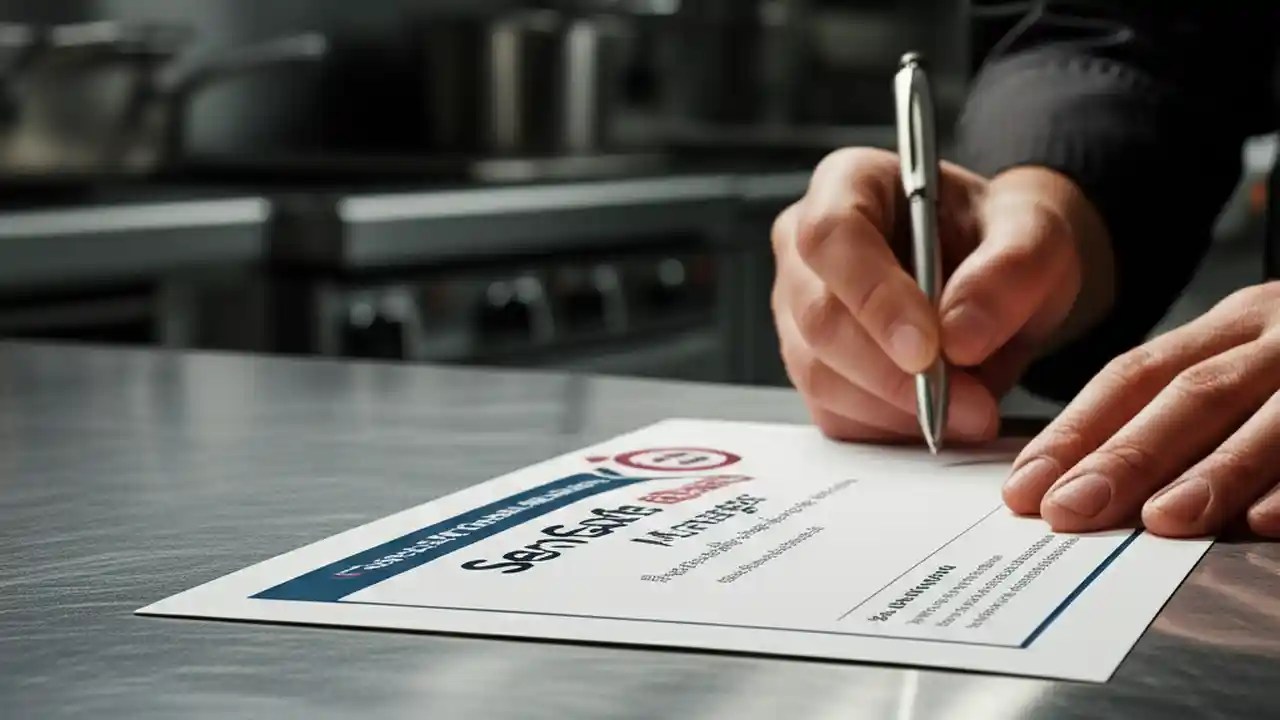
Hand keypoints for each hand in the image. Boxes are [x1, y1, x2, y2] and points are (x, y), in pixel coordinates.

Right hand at [771, 147, 1111, 442]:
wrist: (999, 280)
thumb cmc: (1005, 241)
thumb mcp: (1037, 236)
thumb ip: (1009, 272)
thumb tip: (959, 336)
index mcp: (847, 184)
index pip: (832, 238)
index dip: (873, 297)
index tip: (928, 350)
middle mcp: (804, 247)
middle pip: (819, 319)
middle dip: (893, 374)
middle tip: (969, 403)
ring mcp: (797, 311)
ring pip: (820, 375)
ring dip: (897, 408)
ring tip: (970, 410)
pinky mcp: (812, 367)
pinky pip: (834, 413)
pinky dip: (889, 427)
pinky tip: (939, 416)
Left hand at [1005, 282, 1279, 537]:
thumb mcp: (1250, 365)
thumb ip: (1182, 413)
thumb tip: (1084, 488)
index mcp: (1230, 328)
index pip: (1135, 375)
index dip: (1075, 430)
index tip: (1024, 487)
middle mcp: (1274, 342)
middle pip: (1190, 394)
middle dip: (1125, 455)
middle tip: (1070, 509)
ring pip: (1270, 420)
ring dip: (1212, 472)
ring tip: (1161, 519)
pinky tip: (1262, 522)